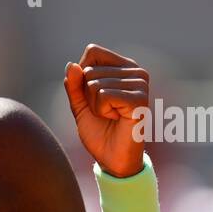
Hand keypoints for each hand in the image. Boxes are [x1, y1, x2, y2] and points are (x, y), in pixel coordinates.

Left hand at [62, 44, 149, 176]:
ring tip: (111, 116)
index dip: (82, 75)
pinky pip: (103, 95)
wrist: (112, 159)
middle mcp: (136, 71)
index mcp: (124, 67)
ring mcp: (140, 84)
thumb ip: (73, 84)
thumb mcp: (79, 104)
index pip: (93, 52)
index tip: (94, 97)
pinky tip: (116, 119)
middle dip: (87, 95)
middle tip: (104, 112)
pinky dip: (101, 111)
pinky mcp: (140, 99)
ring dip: (95, 105)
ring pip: (95, 83)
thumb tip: (72, 65)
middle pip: (90, 69)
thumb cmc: (99, 131)